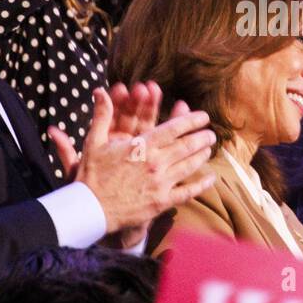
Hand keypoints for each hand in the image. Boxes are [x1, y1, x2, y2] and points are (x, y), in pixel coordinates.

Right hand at [74, 88, 217, 233]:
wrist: (90, 210)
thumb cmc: (92, 175)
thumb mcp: (94, 142)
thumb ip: (102, 116)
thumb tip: (100, 92)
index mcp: (142, 146)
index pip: (174, 128)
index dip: (191, 120)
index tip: (203, 116)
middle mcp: (155, 162)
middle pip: (186, 146)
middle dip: (201, 137)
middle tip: (211, 133)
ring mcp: (161, 183)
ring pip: (189, 166)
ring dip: (202, 156)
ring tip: (209, 149)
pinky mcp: (161, 201)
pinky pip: (187, 192)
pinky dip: (201, 185)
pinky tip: (211, 179)